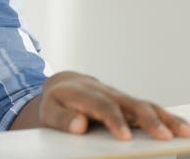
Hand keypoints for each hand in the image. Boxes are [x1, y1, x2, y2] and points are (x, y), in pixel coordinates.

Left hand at [37, 71, 189, 139]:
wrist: (64, 86)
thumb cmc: (58, 103)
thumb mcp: (49, 110)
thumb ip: (61, 118)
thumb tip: (79, 125)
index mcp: (84, 93)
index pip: (102, 105)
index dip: (114, 120)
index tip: (124, 137)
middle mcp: (106, 92)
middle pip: (130, 103)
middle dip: (148, 120)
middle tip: (164, 137)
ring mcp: (120, 98)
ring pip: (145, 106)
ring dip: (166, 119)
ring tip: (184, 134)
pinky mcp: (130, 106)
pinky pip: (151, 111)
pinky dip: (167, 119)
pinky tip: (183, 130)